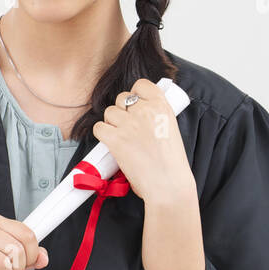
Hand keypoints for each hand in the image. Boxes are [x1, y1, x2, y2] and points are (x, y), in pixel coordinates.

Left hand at [93, 78, 195, 205]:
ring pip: (109, 112)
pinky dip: (102, 135)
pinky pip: (98, 127)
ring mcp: (129, 124)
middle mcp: (145, 111)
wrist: (168, 184)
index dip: (135, 94)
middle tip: (128, 128)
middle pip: (122, 98)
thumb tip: (140, 111)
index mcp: (162, 106)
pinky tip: (111, 143)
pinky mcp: (115, 138)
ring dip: (111, 123)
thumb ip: (155, 116)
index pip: (141, 85)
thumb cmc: (170, 163)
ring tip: (121, 138)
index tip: (135, 105)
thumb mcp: (170, 129)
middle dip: (122, 111)